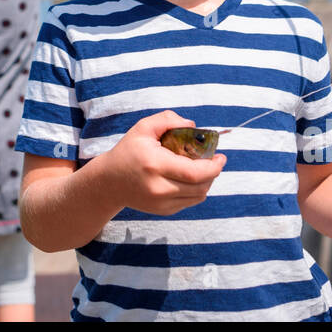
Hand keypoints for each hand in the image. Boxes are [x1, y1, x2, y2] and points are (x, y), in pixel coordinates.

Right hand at [98, 111, 225, 215]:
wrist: (109, 182)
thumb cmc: (128, 151)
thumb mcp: (143, 128)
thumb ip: (168, 120)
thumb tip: (193, 126)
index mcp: (155, 165)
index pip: (194, 173)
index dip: (214, 166)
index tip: (221, 156)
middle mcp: (159, 188)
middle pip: (201, 186)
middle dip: (213, 173)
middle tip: (214, 160)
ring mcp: (161, 203)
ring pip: (198, 196)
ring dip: (206, 182)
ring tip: (201, 168)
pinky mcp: (164, 211)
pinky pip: (190, 202)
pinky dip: (195, 190)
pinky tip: (188, 179)